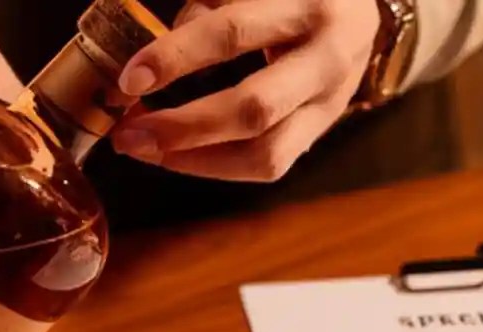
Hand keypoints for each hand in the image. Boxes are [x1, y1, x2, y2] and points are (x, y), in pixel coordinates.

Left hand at [111, 0, 380, 181]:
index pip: (233, 33)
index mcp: (309, 2)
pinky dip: (214, 165)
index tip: (130, 78)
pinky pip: (268, 165)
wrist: (355, 7)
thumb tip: (145, 60)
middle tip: (127, 133)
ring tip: (143, 149)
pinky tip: (175, 155)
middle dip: (182, 127)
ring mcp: (331, 101)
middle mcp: (329, 56)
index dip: (176, 57)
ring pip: (264, 153)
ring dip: (194, 159)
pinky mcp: (321, 130)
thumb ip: (205, 5)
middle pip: (254, 108)